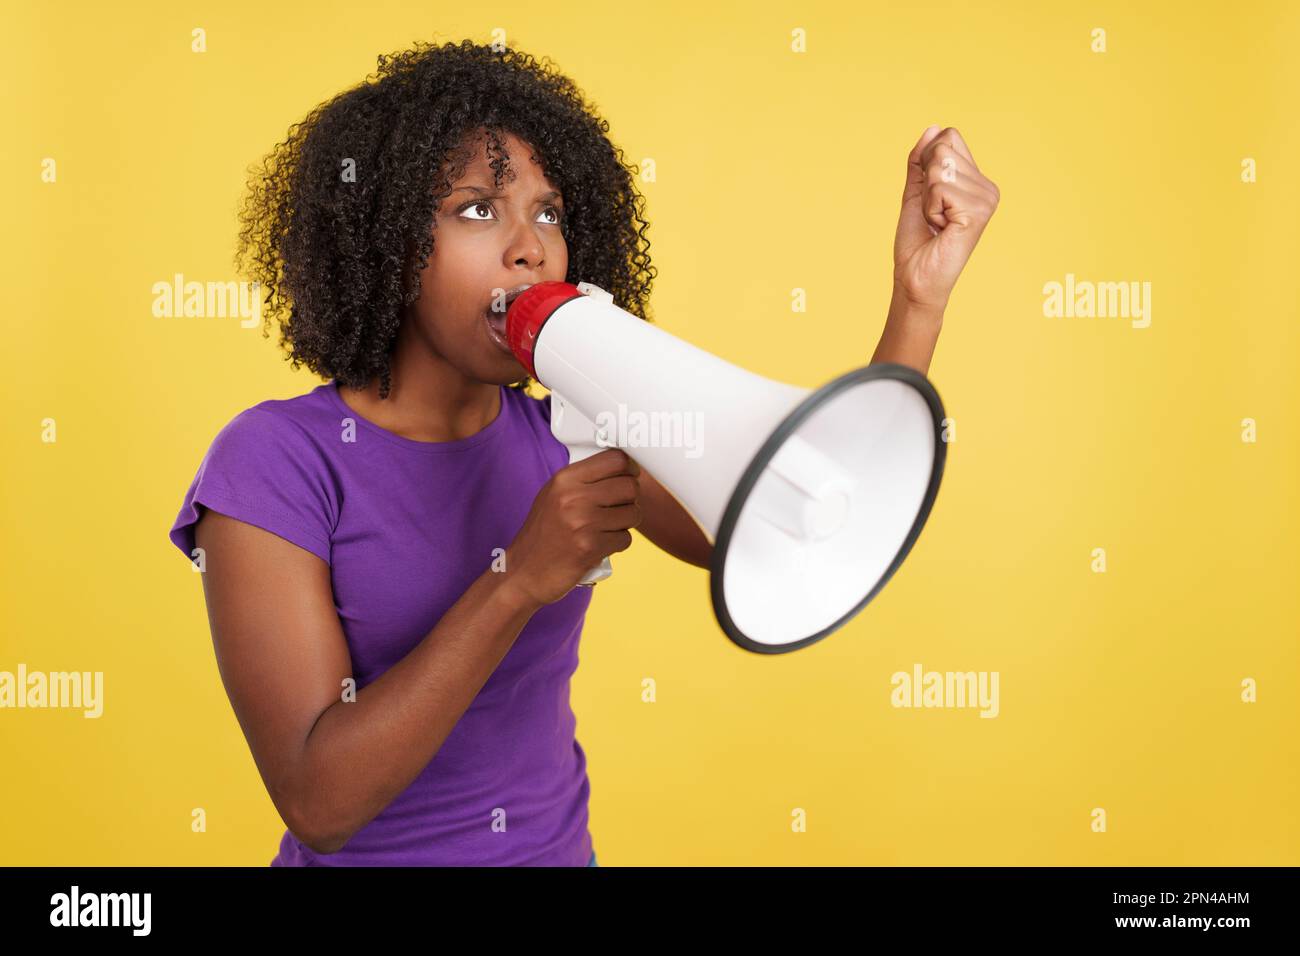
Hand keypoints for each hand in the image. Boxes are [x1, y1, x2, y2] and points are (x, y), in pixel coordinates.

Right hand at [502, 448, 641, 605]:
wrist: (523, 572)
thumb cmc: (543, 534)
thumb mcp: (554, 495)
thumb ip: (584, 480)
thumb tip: (624, 468)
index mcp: (565, 479)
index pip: (616, 460)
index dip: (629, 469)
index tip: (628, 477)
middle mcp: (574, 497)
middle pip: (630, 486)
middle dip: (630, 499)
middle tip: (617, 508)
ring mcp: (583, 522)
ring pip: (633, 513)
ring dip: (625, 523)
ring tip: (605, 529)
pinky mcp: (590, 547)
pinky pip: (625, 538)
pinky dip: (617, 544)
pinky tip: (599, 545)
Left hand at [892, 126, 999, 313]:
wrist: (915, 278)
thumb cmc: (917, 242)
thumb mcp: (916, 193)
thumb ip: (921, 162)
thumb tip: (934, 128)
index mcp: (977, 182)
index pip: (949, 138)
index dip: (926, 163)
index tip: (929, 198)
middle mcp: (988, 188)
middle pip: (943, 149)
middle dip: (925, 182)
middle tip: (932, 214)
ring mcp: (986, 200)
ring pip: (938, 169)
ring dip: (927, 199)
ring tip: (937, 223)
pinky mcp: (978, 212)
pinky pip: (939, 189)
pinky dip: (930, 209)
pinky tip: (941, 229)